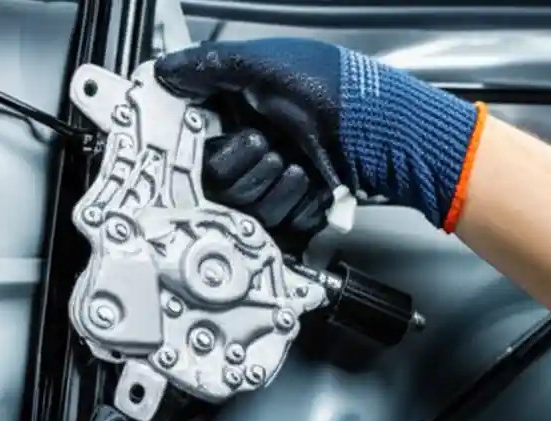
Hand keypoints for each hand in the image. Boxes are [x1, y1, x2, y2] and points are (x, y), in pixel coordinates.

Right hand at [157, 38, 486, 231]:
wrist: (386, 136)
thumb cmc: (339, 93)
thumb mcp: (266, 65)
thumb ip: (208, 66)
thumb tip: (165, 70)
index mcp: (242, 108)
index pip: (196, 143)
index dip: (205, 148)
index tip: (218, 141)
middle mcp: (255, 145)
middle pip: (217, 183)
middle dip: (242, 167)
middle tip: (267, 146)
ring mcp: (276, 180)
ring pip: (245, 208)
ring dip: (271, 187)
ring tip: (298, 164)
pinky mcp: (298, 209)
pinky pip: (277, 225)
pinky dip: (298, 205)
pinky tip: (314, 183)